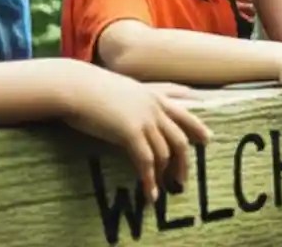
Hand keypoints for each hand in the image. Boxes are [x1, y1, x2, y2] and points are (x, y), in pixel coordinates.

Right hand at [64, 67, 211, 203]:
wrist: (73, 86)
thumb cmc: (88, 87)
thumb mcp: (118, 88)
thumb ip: (133, 97)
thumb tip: (131, 110)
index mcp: (152, 95)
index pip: (183, 110)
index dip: (197, 126)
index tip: (208, 138)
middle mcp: (154, 106)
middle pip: (180, 137)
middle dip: (185, 161)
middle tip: (183, 180)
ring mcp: (144, 118)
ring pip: (166, 152)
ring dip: (165, 175)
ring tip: (164, 191)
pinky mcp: (130, 132)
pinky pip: (146, 162)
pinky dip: (149, 181)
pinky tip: (150, 194)